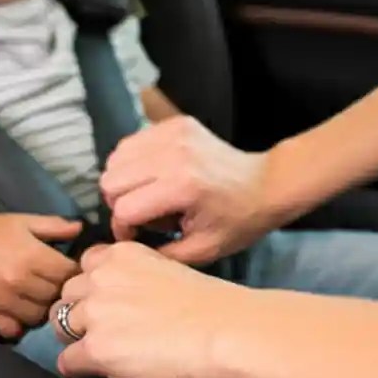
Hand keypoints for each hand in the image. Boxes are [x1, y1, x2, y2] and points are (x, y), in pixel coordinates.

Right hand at [0, 214, 81, 339]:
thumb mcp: (26, 221)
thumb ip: (54, 226)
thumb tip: (80, 228)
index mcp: (32, 256)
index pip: (67, 272)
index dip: (73, 270)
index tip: (70, 266)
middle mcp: (21, 280)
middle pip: (56, 294)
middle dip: (60, 288)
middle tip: (56, 281)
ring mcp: (8, 299)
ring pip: (41, 313)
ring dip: (44, 306)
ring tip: (42, 294)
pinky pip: (17, 326)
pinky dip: (24, 322)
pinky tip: (25, 309)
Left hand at [51, 242, 248, 377]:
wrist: (227, 333)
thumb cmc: (212, 307)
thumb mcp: (168, 272)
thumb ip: (136, 279)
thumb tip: (125, 304)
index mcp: (121, 255)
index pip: (84, 266)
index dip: (93, 288)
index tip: (108, 303)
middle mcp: (101, 278)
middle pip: (66, 296)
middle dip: (79, 313)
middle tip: (102, 332)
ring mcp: (95, 313)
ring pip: (60, 327)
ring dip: (76, 340)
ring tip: (100, 353)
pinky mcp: (96, 348)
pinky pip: (67, 362)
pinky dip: (78, 370)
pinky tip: (95, 374)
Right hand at [100, 116, 277, 265]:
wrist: (266, 184)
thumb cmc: (237, 222)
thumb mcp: (201, 251)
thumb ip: (158, 255)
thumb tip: (124, 248)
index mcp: (181, 187)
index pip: (123, 209)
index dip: (123, 228)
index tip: (137, 235)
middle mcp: (173, 155)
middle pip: (111, 180)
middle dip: (120, 203)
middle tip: (143, 214)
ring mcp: (173, 134)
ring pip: (116, 159)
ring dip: (125, 180)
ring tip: (148, 193)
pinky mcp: (174, 123)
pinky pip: (131, 142)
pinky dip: (134, 161)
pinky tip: (155, 175)